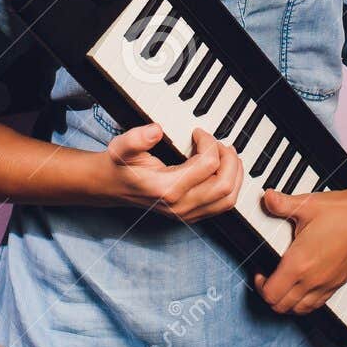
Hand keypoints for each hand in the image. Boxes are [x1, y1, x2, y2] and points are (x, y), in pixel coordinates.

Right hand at [100, 124, 242, 222]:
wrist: (112, 188)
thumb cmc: (120, 166)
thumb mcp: (120, 147)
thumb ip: (135, 139)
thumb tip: (155, 131)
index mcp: (167, 189)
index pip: (208, 165)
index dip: (209, 142)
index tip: (198, 133)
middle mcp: (180, 206)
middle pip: (225, 184)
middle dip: (229, 158)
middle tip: (220, 144)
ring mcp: (187, 214)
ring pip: (229, 199)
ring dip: (235, 174)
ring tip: (227, 155)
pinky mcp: (192, 216)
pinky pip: (223, 205)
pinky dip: (231, 186)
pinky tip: (223, 170)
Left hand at [251, 183, 346, 314]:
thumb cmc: (343, 212)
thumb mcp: (306, 204)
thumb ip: (281, 204)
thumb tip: (266, 198)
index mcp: (299, 263)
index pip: (270, 293)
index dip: (260, 285)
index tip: (260, 272)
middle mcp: (312, 279)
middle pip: (281, 307)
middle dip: (270, 295)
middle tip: (268, 278)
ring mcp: (326, 284)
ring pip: (299, 310)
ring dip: (287, 302)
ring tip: (284, 285)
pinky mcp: (338, 284)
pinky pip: (317, 305)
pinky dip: (305, 302)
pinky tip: (303, 286)